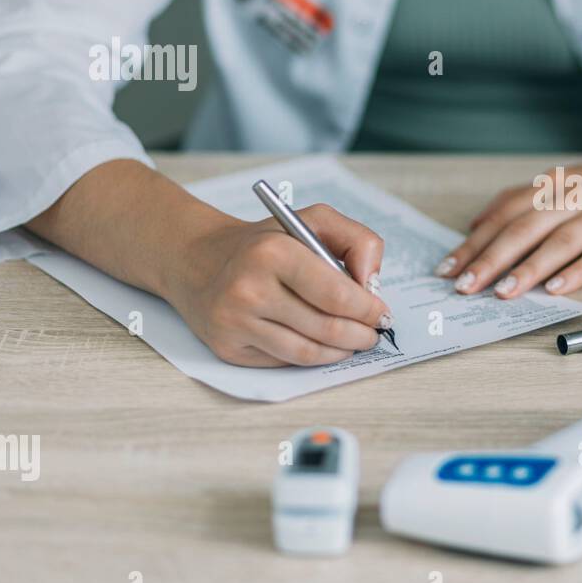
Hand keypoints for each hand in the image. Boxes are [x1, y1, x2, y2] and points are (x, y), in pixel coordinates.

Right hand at [165, 204, 392, 366]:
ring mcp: (235, 322)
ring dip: (341, 351)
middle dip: (361, 334)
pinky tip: (321, 345)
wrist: (199, 260)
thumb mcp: (313, 221)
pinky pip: (284, 361)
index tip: (382, 314)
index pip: (337, 295)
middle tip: (373, 333)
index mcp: (273, 252)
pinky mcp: (227, 347)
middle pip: (327, 328)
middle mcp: (249, 288)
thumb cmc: (266, 242)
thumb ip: (357, 241)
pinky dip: (311, 357)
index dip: (368, 310)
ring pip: (308, 353)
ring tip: (354, 341)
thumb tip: (372, 285)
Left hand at [435, 149, 581, 297]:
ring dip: (527, 268)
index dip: (476, 238)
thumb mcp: (580, 182)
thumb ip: (535, 200)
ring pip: (559, 240)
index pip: (507, 210)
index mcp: (561, 183)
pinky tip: (556, 290)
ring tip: (501, 291)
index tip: (448, 265)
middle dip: (489, 257)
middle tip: (462, 284)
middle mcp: (580, 194)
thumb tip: (483, 222)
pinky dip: (577, 272)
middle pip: (525, 225)